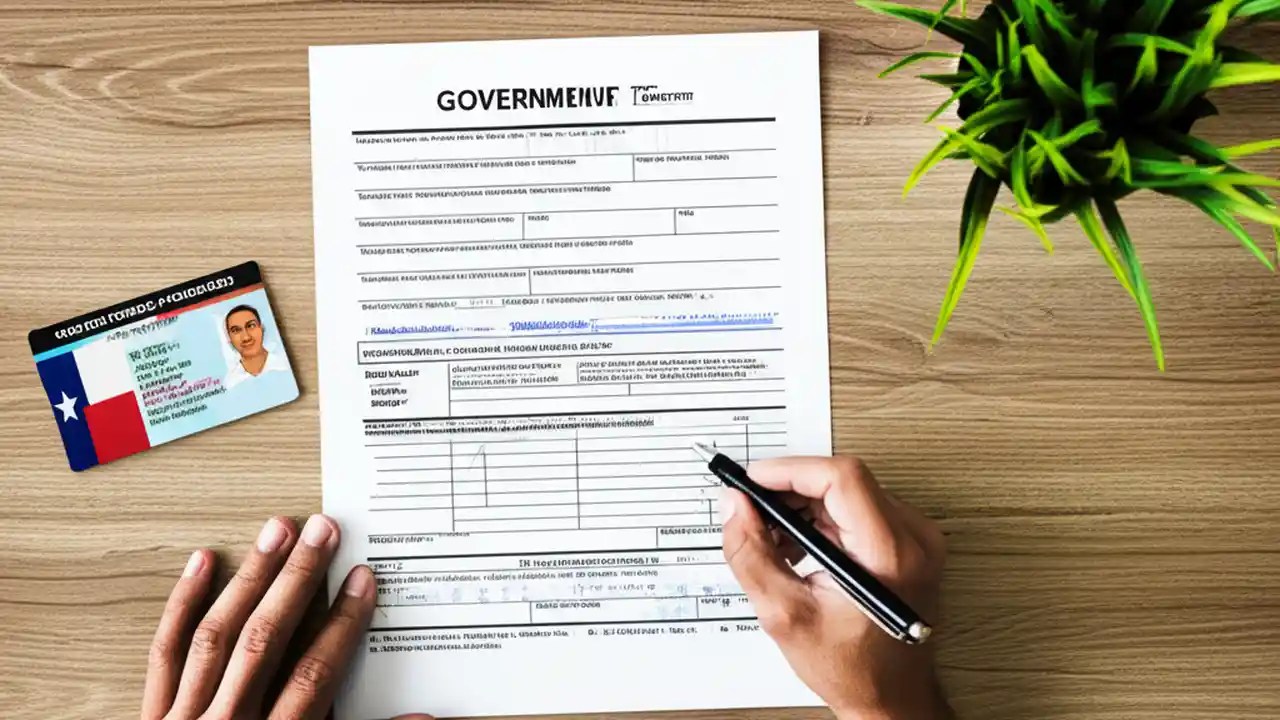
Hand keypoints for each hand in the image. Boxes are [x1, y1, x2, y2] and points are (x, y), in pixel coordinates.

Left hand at [142, 514, 432, 719]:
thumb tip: (422, 716)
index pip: (314, 675)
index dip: (342, 624)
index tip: (362, 580)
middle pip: (264, 640)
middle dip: (297, 580)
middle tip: (322, 531)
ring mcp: (183, 719)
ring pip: (217, 634)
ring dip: (250, 577)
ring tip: (276, 531)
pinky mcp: (152, 713)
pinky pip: (165, 650)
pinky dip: (183, 603)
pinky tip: (202, 561)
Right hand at [719, 456, 951, 719]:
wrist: (892, 698)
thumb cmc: (854, 669)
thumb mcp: (786, 615)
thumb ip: (752, 555)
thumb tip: (735, 508)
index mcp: (889, 554)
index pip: (840, 478)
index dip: (789, 471)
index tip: (753, 480)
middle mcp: (913, 538)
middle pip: (842, 480)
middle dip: (789, 491)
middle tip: (752, 511)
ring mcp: (915, 539)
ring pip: (848, 492)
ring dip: (803, 507)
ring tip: (772, 539)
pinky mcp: (908, 543)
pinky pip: (858, 509)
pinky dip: (822, 520)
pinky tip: (797, 547)